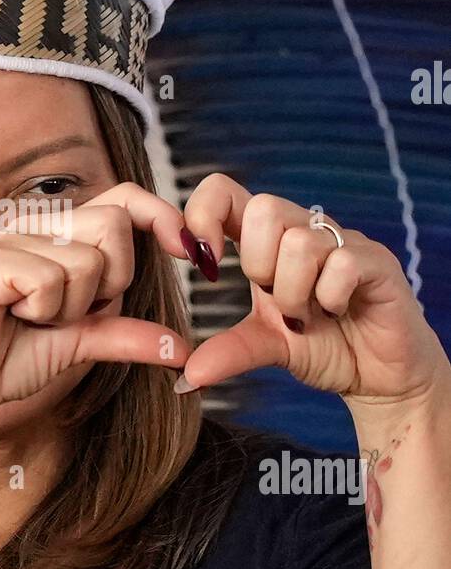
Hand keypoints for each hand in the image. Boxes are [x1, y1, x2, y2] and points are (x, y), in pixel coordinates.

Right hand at [0, 183, 190, 419]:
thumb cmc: (8, 358)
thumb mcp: (82, 344)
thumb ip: (126, 335)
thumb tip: (183, 348)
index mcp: (61, 236)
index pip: (124, 200)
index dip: (162, 216)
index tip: (190, 253)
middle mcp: (38, 225)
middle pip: (115, 225)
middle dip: (111, 281)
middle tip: (72, 311)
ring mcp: (13, 237)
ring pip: (87, 261)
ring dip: (70, 308)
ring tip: (31, 318)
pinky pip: (52, 280)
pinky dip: (42, 312)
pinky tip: (11, 317)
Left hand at [178, 173, 449, 407]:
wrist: (379, 376)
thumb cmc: (324, 345)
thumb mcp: (266, 346)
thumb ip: (229, 351)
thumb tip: (188, 375)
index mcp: (268, 240)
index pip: (225, 192)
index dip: (204, 216)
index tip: (202, 263)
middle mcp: (305, 230)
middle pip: (264, 209)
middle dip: (259, 266)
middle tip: (276, 301)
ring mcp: (343, 242)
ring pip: (299, 243)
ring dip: (294, 294)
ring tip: (308, 316)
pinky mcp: (376, 262)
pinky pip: (341, 263)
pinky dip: (329, 298)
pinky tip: (337, 312)